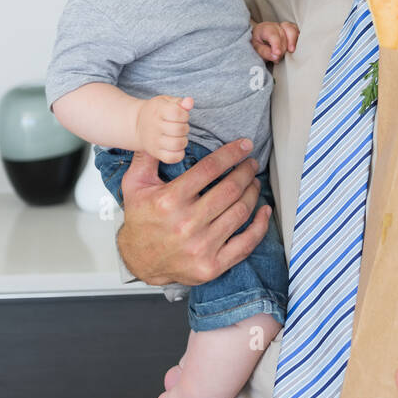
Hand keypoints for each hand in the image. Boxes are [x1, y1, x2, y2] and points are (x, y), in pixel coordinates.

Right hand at [116, 138, 271, 286]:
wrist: (139, 261)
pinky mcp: (212, 265)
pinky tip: (264, 211)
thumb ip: (147, 156)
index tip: (244, 146)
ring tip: (254, 182)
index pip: (209, 169)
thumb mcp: (134, 185)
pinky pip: (246, 243)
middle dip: (246, 171)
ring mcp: (201, 246)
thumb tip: (159, 132)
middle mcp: (186, 224)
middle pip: (230, 189)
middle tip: (251, 163)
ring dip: (253, 193)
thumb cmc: (140, 220)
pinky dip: (260, 225)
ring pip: (240, 212)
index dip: (231, 154)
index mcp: (169, 201)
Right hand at [136, 94, 193, 163]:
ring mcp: (154, 141)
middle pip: (179, 129)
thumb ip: (180, 102)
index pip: (177, 113)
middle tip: (180, 126)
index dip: (185, 115)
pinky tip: (177, 147)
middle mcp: (154, 126)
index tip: (181, 115)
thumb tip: (190, 102)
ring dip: (184, 140)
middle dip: (185, 127)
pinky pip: (172, 158)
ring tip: (179, 137)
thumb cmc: (157, 111)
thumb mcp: (165, 101)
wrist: (137, 125)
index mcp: (158, 111)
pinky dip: (179, 154)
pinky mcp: (155, 153)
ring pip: (177, 144)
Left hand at [252, 20, 298, 63]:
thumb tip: (276, 56)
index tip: (278, 53)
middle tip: (278, 58)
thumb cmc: (259, 44)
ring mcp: (283, 26)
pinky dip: (297, 38)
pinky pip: (296, 31)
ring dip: (292, 42)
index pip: (272, 34)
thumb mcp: (256, 49)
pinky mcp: (291, 29)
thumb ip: (265, 52)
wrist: (260, 39)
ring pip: (291, 30)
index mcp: (264, 28)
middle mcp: (274, 25)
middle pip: (282, 35)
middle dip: (282, 48)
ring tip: (290, 51)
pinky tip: (295, 46)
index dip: (276, 44)